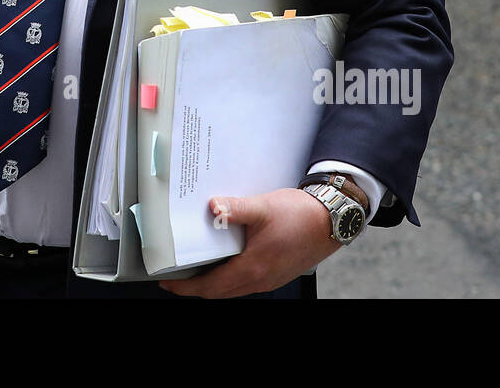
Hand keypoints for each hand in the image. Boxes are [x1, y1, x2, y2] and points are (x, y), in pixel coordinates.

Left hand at [159, 188, 341, 298]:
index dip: (186, 287)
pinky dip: (229, 278)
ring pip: (233, 290)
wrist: (331, 220)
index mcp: (253, 268)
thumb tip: (212, 207)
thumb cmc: (301, 216)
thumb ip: (235, 208)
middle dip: (195, 288)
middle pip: (219, 293)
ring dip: (213, 284)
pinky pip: (245, 283)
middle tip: (176, 277)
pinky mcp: (276, 273)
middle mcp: (260, 280)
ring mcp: (270, 279)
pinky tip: (225, 261)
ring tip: (196, 269)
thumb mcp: (263, 207)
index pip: (210, 287)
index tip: (168, 282)